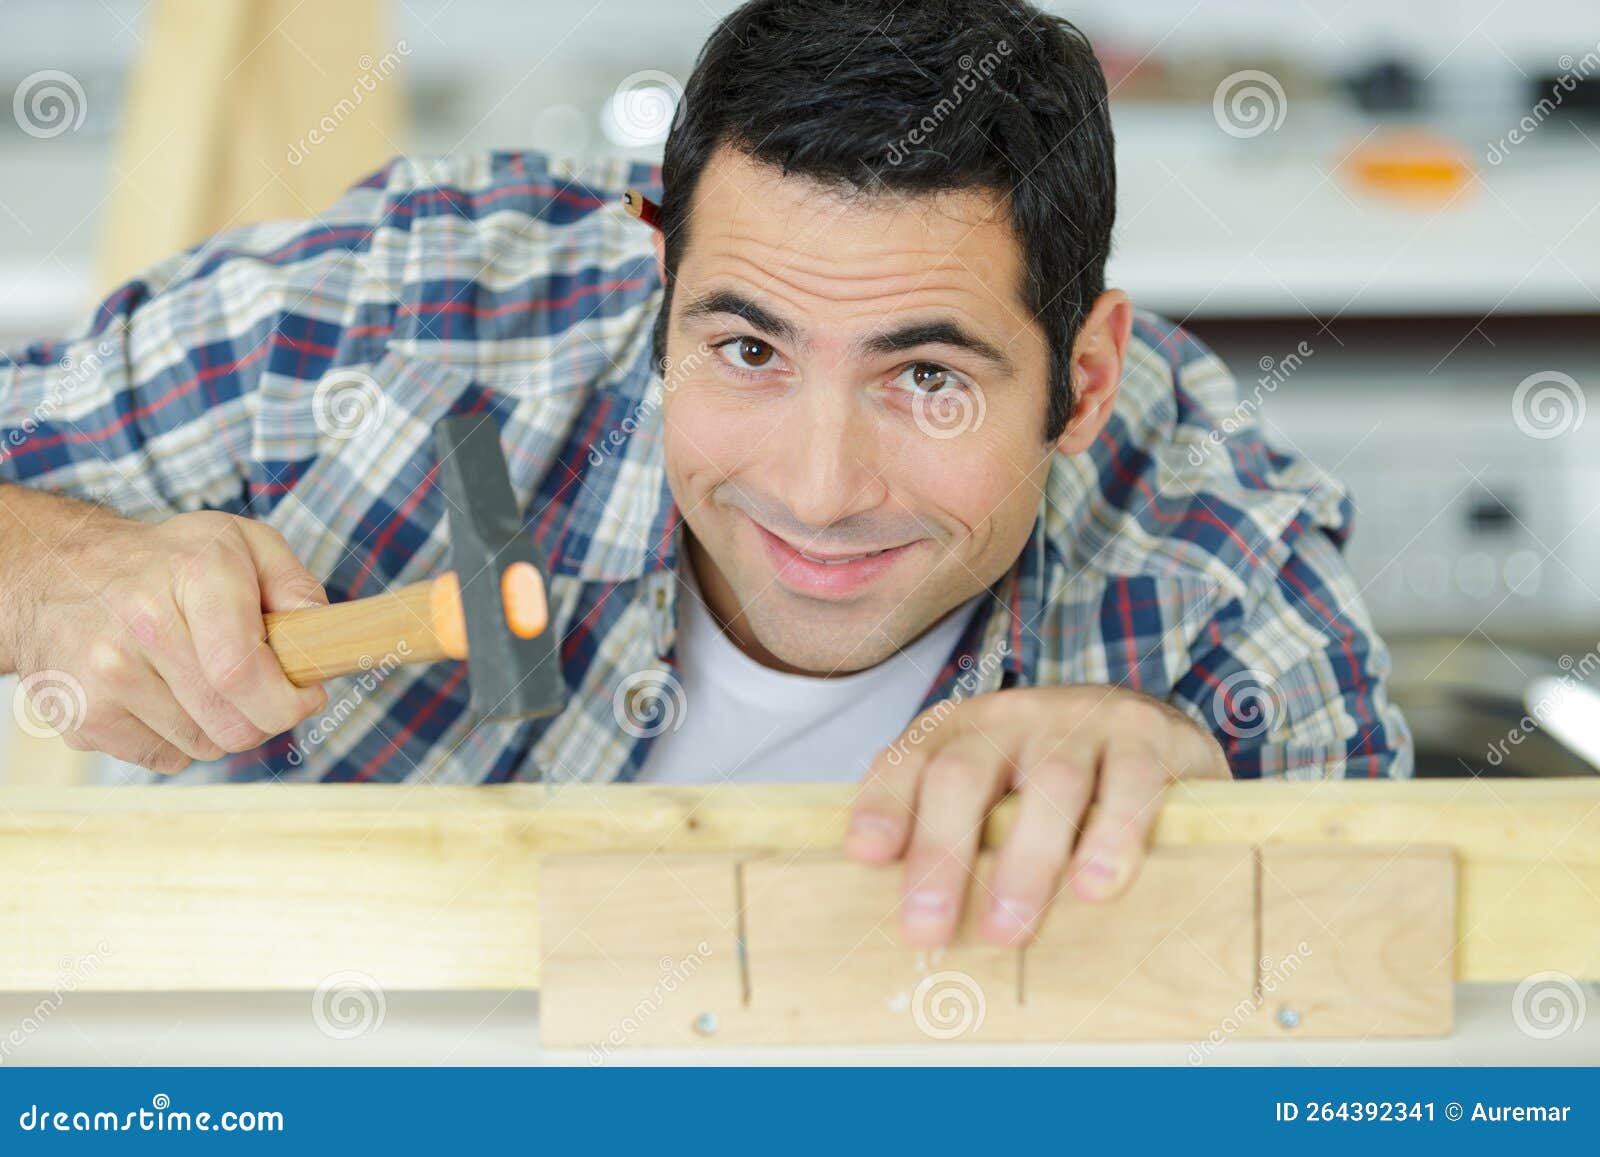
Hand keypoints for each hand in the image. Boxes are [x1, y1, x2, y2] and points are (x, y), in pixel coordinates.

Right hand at [4, 501, 328, 772]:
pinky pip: (163, 758)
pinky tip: (164, 694)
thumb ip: (294, 582)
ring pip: (203, 746)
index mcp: (194, 577)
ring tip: (205, 681)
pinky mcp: (82, 715)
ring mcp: (103, 676)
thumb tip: (321, 631)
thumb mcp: (240, 542)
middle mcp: (142, 627)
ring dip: (221, 726)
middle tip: (260, 688)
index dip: (289, 701)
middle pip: (233, 724)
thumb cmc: (168, 561)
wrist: (57, 571)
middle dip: (264, 716)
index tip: (305, 694)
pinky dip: (178, 737)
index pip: (243, 673)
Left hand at [845, 685, 1229, 946]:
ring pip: (1050, 783)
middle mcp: (1011, 719)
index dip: (884, 805)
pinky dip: (1113, 837)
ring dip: (1026, 862)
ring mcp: (1080, 721)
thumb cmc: (1052, 779)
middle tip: (928, 926)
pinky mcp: (1146, 735)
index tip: (865, 854)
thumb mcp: (993, 796)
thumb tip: (917, 925)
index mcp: (959, 732)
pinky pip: (1131, 783)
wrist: (1151, 726)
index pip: (908, 762)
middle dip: (940, 852)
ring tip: (1009, 929)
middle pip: (963, 775)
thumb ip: (954, 838)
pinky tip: (1097, 885)